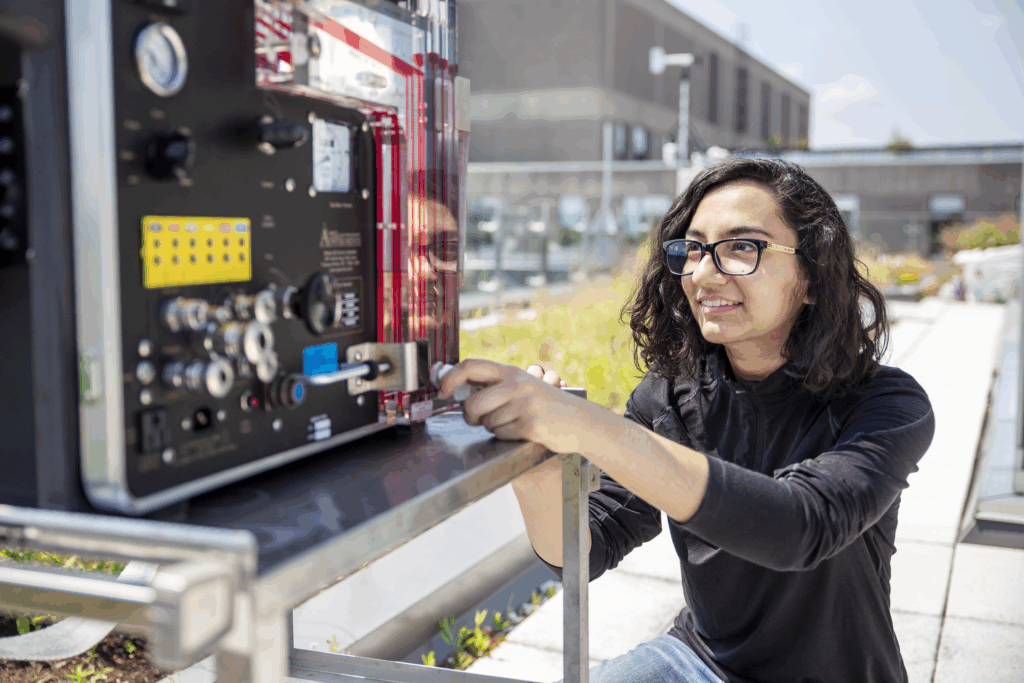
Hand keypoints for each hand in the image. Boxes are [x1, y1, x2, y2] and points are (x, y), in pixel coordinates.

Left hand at [438, 358, 591, 453]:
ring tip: (512, 422)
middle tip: (479, 419)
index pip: (471, 366)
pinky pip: (502, 434)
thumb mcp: (522, 386)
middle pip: (473, 403)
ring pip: (487, 422)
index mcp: (511, 372)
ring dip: (494, 427)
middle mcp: (517, 384)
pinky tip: (522, 431)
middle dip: (470, 417)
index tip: (443, 392)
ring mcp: (525, 404)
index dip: (450, 378)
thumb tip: (457, 388)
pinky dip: (506, 437)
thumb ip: (494, 385)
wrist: (578, 421)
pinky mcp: (531, 424)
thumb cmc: (544, 405)